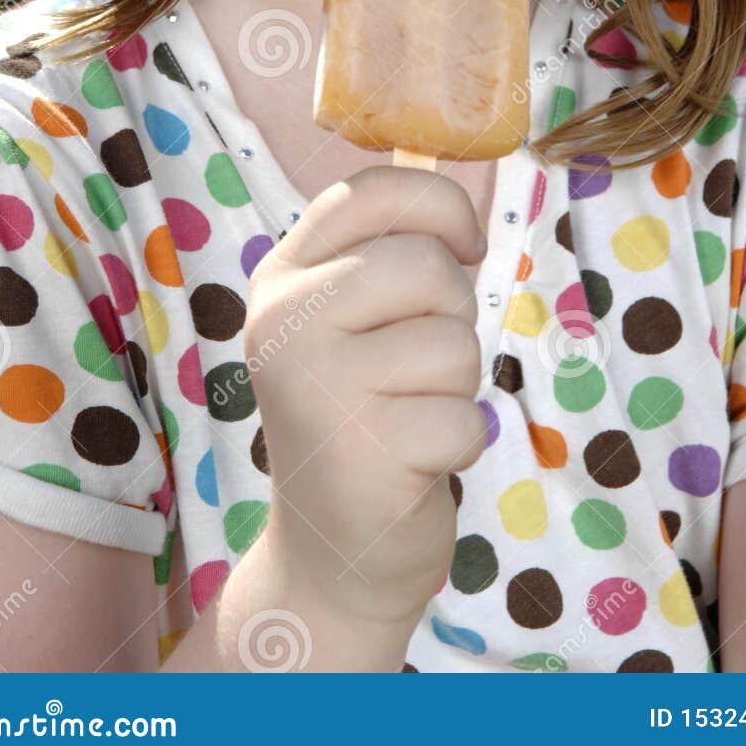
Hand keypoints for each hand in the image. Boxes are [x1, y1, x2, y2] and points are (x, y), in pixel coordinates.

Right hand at [242, 164, 488, 627]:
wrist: (329, 553)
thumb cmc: (361, 416)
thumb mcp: (350, 322)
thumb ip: (387, 255)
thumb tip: (465, 191)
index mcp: (280, 277)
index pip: (371, 192)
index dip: (439, 205)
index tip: (463, 244)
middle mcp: (284, 322)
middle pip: (426, 266)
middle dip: (452, 314)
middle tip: (419, 363)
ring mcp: (317, 387)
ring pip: (453, 344)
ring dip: (455, 385)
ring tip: (409, 415)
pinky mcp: (362, 451)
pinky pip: (464, 416)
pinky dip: (460, 444)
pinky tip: (413, 465)